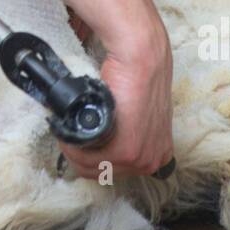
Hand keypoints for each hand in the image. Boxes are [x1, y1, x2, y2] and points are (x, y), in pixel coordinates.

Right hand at [58, 23, 172, 179]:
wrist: (140, 57)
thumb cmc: (136, 76)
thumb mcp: (140, 112)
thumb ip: (129, 129)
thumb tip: (108, 134)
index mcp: (157, 153)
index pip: (115, 169)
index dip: (93, 154)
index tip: (84, 137)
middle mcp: (152, 160)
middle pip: (101, 172)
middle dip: (81, 154)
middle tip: (73, 130)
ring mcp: (141, 158)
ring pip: (91, 168)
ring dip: (75, 150)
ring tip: (72, 126)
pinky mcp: (127, 151)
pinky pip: (87, 161)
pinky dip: (72, 147)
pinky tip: (73, 129)